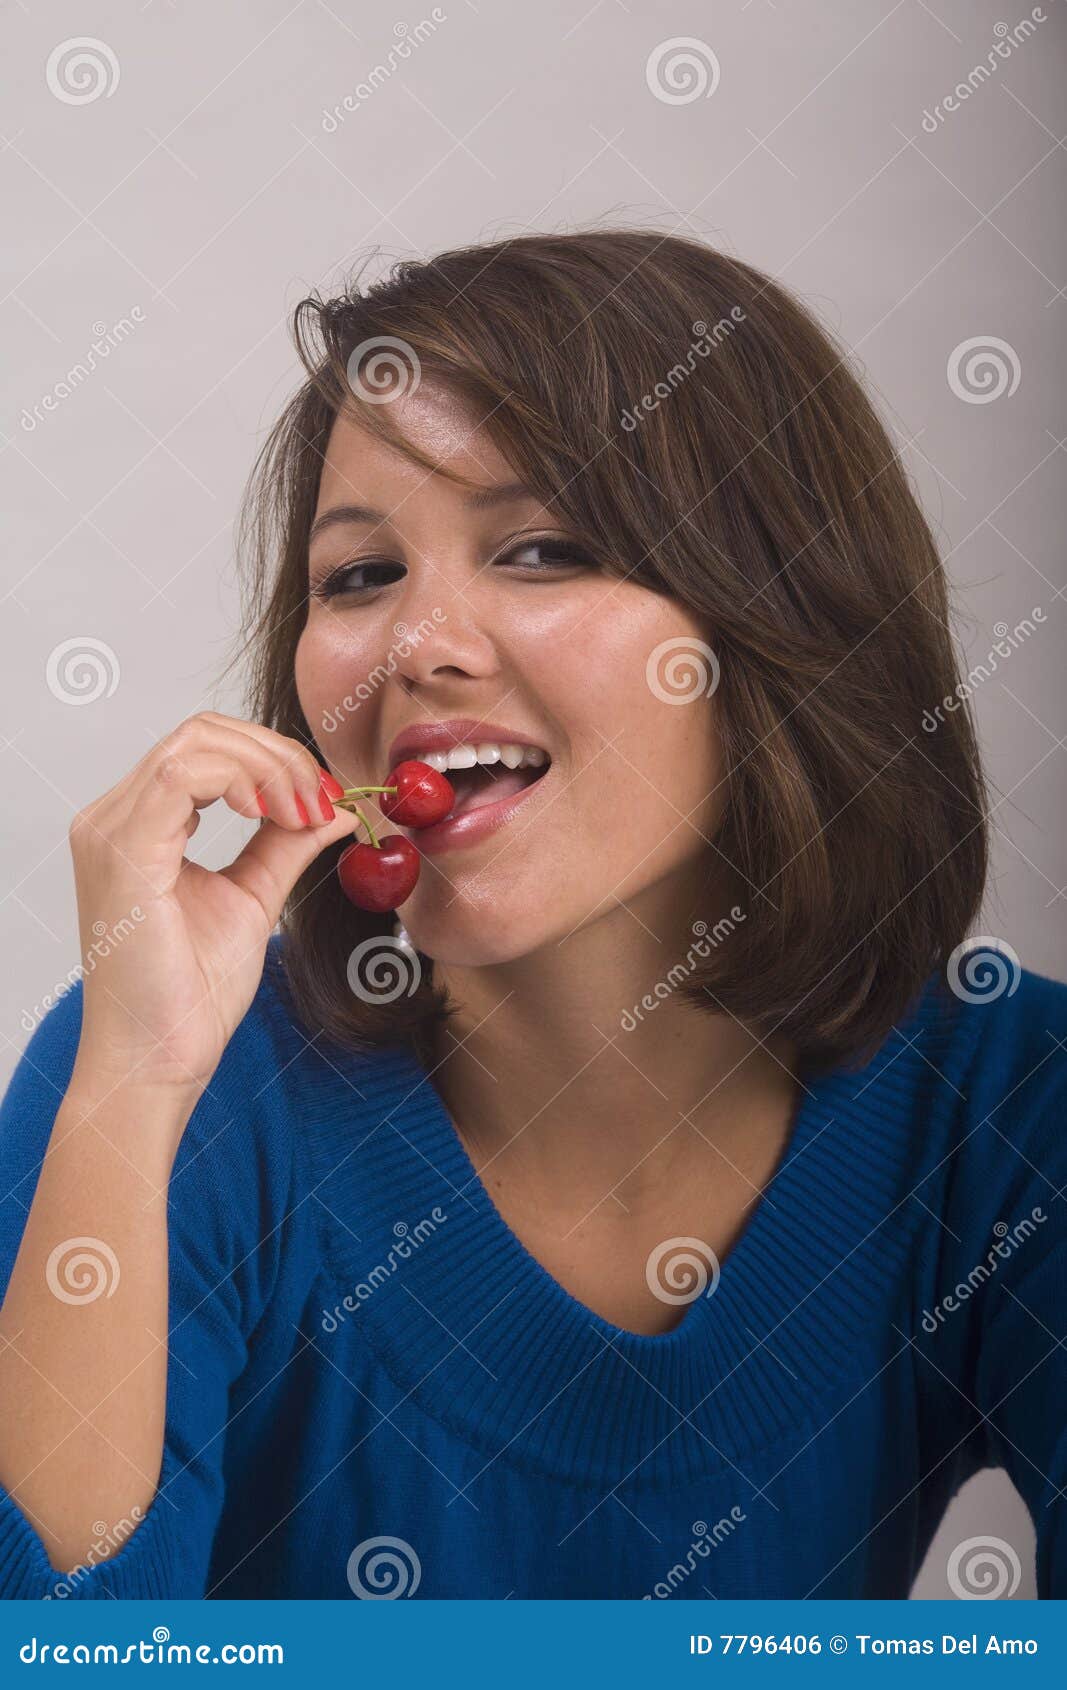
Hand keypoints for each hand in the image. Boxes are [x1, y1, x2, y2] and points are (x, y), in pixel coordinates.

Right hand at [66, 712, 358, 1097]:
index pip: (206, 747)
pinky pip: (184, 775)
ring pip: (196, 743)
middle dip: (278, 755)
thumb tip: (336, 807)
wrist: (161, 1059)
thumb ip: (286, 844)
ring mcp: (110, 831)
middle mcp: (112, 818)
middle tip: (322, 800)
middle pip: (203, 732)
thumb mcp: (254, 897)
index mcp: (136, 825)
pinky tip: (275, 817)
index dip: (275, 759)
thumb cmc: (191, 993)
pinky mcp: (123, 851)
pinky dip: (242, 781)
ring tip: (304, 815)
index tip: (325, 800)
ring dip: (269, 767)